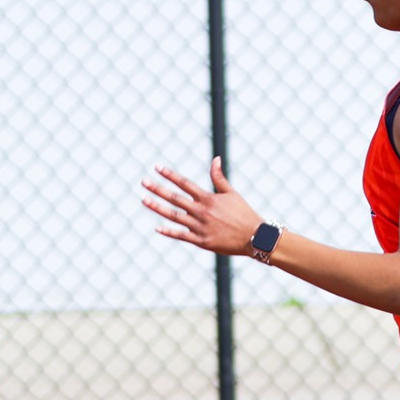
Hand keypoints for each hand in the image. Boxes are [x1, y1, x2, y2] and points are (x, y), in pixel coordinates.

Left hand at [142, 157, 263, 256]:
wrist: (256, 237)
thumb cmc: (244, 214)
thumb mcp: (232, 193)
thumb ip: (219, 177)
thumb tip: (215, 159)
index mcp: (209, 198)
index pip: (185, 183)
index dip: (170, 175)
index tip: (157, 168)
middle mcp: (202, 211)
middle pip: (175, 198)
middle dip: (157, 189)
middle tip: (143, 182)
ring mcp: (200, 227)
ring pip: (174, 216)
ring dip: (157, 207)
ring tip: (144, 199)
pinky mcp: (202, 241)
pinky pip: (181, 235)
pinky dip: (168, 231)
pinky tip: (157, 227)